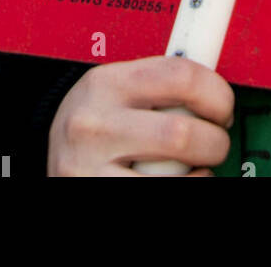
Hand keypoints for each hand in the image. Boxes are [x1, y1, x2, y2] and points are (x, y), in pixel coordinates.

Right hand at [47, 56, 234, 176]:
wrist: (45, 153)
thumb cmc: (97, 119)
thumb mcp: (118, 88)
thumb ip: (160, 83)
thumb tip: (216, 83)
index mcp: (108, 83)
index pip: (181, 76)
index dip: (217, 94)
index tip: (224, 107)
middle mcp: (95, 124)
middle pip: (181, 134)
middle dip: (215, 141)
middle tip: (216, 142)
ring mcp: (89, 167)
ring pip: (172, 175)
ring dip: (200, 172)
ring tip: (197, 165)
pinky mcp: (92, 192)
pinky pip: (160, 194)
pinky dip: (186, 186)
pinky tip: (180, 181)